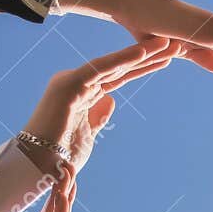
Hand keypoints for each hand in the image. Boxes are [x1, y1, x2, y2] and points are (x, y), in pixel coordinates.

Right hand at [22, 38, 183, 174]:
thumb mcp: (87, 135)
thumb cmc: (59, 157)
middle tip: (175, 43)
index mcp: (81, 92)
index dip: (142, 67)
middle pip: (119, 67)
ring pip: (113, 64)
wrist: (37, 167)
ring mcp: (71, 81)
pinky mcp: (68, 85)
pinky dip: (122, 60)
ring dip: (141, 53)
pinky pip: (100, 69)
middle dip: (148, 56)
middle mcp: (76, 82)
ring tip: (167, 43)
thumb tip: (110, 100)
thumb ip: (97, 117)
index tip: (166, 59)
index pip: (118, 77)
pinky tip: (143, 52)